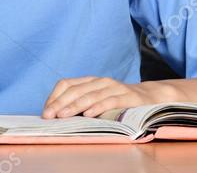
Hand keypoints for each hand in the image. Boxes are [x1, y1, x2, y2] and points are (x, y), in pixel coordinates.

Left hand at [42, 77, 164, 118]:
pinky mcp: (127, 96)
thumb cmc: (120, 102)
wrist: (150, 97)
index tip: (46, 111)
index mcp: (91, 81)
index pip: (67, 84)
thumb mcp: (99, 100)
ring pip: (90, 95)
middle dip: (59, 103)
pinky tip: (88, 115)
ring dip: (74, 106)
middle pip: (75, 90)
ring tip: (62, 115)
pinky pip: (110, 101)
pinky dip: (98, 107)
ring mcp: (114, 87)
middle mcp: (100, 81)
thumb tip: (58, 115)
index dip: (54, 97)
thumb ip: (82, 104)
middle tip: (49, 115)